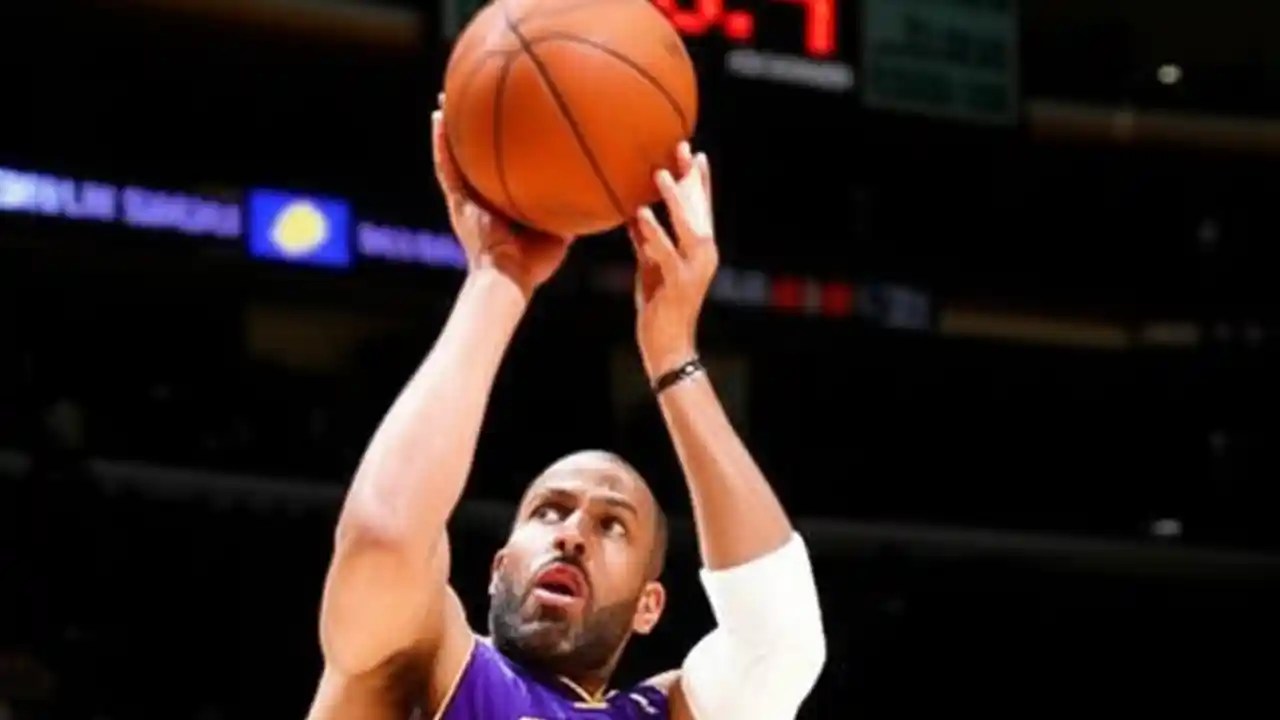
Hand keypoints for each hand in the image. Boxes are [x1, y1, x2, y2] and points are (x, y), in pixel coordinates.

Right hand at [432, 96, 571, 296]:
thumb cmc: (534, 264)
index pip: (498, 169)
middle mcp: (479, 199)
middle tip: (473, 97)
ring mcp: (465, 199)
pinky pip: (446, 167)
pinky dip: (441, 143)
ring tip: (445, 96)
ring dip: (449, 128)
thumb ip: (571, 207)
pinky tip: (439, 116)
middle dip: (472, 129)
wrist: (508, 278)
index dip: (498, 147)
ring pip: (453, 156)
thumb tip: (599, 186)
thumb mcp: (560, 229)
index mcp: (500, 205)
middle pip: (473, 157)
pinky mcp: (457, 202)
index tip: (506, 120)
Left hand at [628, 142, 717, 378]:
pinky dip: (654, 232)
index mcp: (700, 251)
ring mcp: (694, 269)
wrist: (668, 346)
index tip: (695, 154)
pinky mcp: (680, 283)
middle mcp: (704, 256)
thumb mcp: (651, 268)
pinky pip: (666, 252)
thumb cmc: (659, 309)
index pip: (702, 209)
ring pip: (688, 227)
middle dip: (692, 178)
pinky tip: (641, 213)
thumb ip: (646, 242)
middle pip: (700, 210)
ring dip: (675, 199)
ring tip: (659, 173)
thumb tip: (633, 213)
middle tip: (682, 147)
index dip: (699, 182)